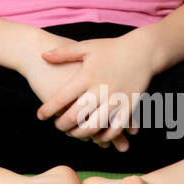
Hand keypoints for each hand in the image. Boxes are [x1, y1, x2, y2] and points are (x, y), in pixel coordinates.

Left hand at [14, 32, 127, 152]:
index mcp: (88, 75)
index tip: (40, 116)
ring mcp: (117, 99)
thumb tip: (42, 55)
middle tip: (57, 126)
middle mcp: (102, 89)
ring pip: (95, 126)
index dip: (48, 109)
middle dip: (63, 125)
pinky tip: (97, 137)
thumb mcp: (86, 46)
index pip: (62, 97)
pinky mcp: (130, 106)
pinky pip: (116, 128)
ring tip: (74, 133)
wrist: (144, 51)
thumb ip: (64, 53)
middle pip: (77, 115)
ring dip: (82, 134)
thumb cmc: (112, 48)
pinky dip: (106, 136)